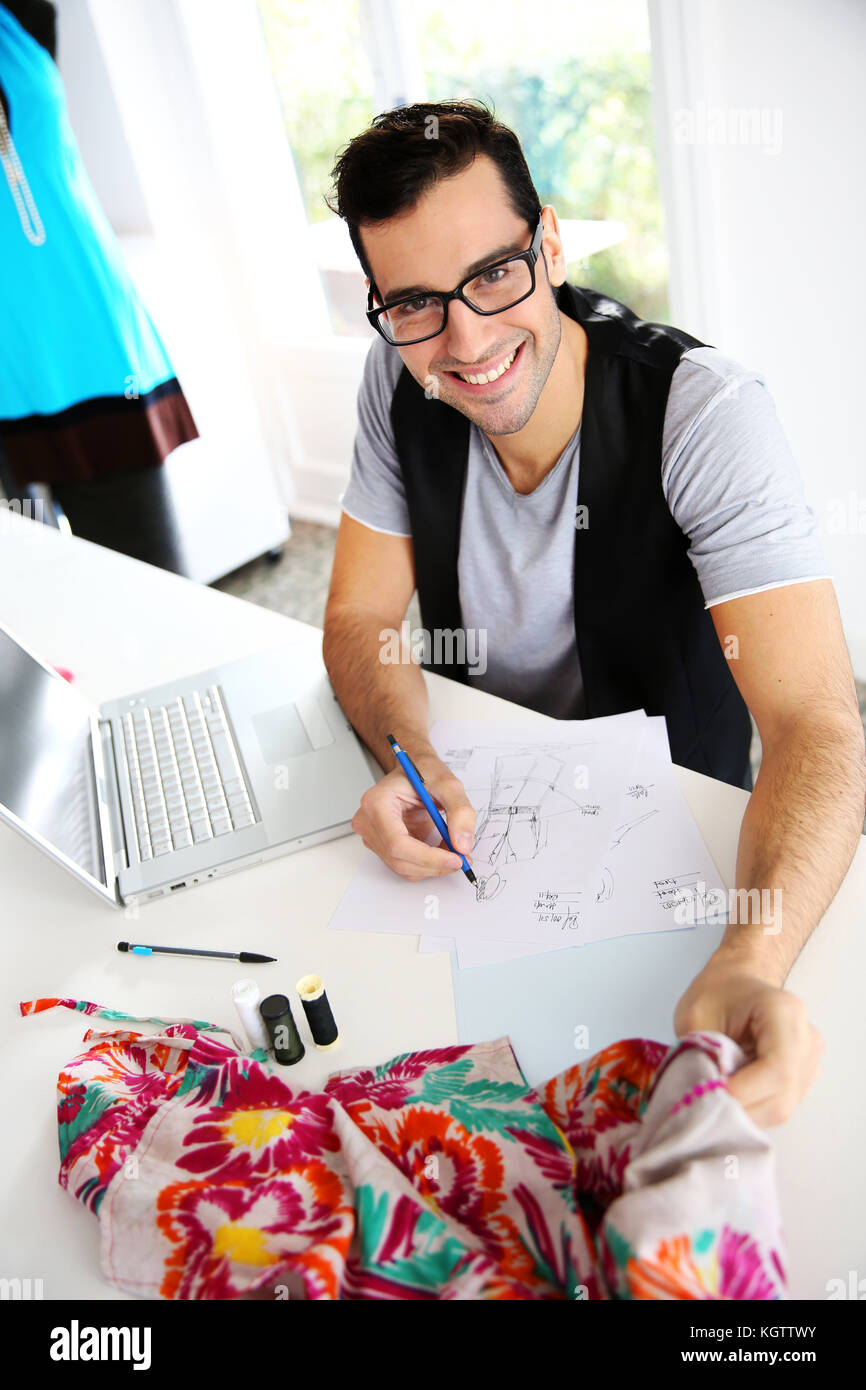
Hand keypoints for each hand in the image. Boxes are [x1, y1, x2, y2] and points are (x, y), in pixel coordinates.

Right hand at [351, 753, 475, 881]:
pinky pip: (405, 864)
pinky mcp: (382, 845)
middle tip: (462, 859)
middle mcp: (367, 822)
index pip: (397, 843)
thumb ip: (460, 813)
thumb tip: (462, 846)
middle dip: (434, 865)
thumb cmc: (425, 772)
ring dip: (432, 866)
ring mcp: (372, 835)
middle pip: (399, 859)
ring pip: (403, 867)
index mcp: (377, 803)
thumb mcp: (449, 785)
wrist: (415, 770)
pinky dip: (427, 864)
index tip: (456, 859)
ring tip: (453, 850)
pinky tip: (441, 850)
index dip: (428, 857)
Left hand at [673, 951, 823, 1126]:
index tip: (710, 1094)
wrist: (737, 983)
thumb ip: (700, 1053)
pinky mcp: (802, 1078)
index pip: (776, 1068)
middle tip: (706, 1103)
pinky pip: (779, 1105)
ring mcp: (809, 1060)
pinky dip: (752, 1109)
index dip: (744, 1091)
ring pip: (781, 1107)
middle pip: (783, 1095)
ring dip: (745, 1111)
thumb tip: (705, 1096)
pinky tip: (731, 1094)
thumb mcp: (695, 1015)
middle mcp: (806, 1038)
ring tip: (716, 1096)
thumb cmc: (717, 994)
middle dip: (741, 1107)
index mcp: (783, 1012)